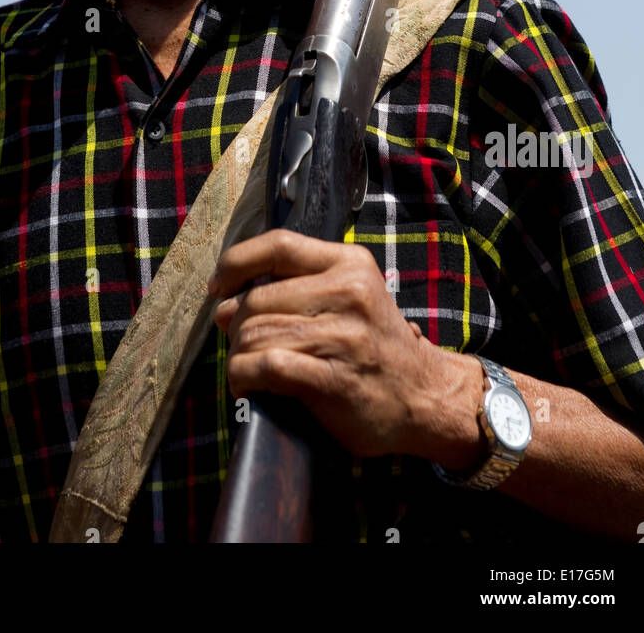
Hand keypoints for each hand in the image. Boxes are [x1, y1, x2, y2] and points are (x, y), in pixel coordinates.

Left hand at [208, 228, 483, 462]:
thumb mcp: (352, 297)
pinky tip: (248, 388)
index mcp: (350, 264)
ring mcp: (343, 336)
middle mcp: (348, 292)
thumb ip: (298, 288)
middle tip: (238, 346)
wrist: (425, 399)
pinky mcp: (334, 379)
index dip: (236, 263)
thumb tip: (226, 304)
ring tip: (245, 369)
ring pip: (256, 333)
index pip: (277, 245)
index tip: (218, 287)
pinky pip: (266, 367)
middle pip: (257, 298)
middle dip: (234, 326)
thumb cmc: (377, 347)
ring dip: (238, 356)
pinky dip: (244, 378)